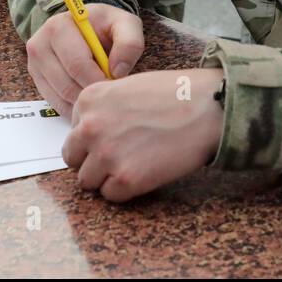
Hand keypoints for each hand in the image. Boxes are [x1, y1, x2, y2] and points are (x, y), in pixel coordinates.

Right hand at [26, 4, 143, 115]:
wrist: (89, 28)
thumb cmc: (107, 26)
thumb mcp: (125, 24)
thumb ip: (129, 43)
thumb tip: (117, 71)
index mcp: (59, 26)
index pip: (77, 64)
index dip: (99, 79)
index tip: (115, 84)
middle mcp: (39, 45)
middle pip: (67, 84)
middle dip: (92, 93)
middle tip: (110, 92)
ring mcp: (35, 64)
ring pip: (61, 97)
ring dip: (84, 102)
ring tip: (102, 94)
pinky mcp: (37, 79)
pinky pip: (56, 104)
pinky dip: (75, 107)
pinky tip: (90, 98)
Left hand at [63, 68, 224, 201]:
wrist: (208, 107)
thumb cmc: (175, 93)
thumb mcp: (127, 86)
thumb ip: (103, 108)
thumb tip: (91, 134)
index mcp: (88, 100)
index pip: (73, 132)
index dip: (93, 138)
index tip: (115, 136)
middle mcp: (90, 127)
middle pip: (73, 159)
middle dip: (92, 160)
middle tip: (119, 156)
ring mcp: (106, 154)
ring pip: (88, 181)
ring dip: (107, 177)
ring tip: (134, 164)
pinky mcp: (126, 179)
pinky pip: (112, 195)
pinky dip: (126, 189)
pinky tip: (146, 172)